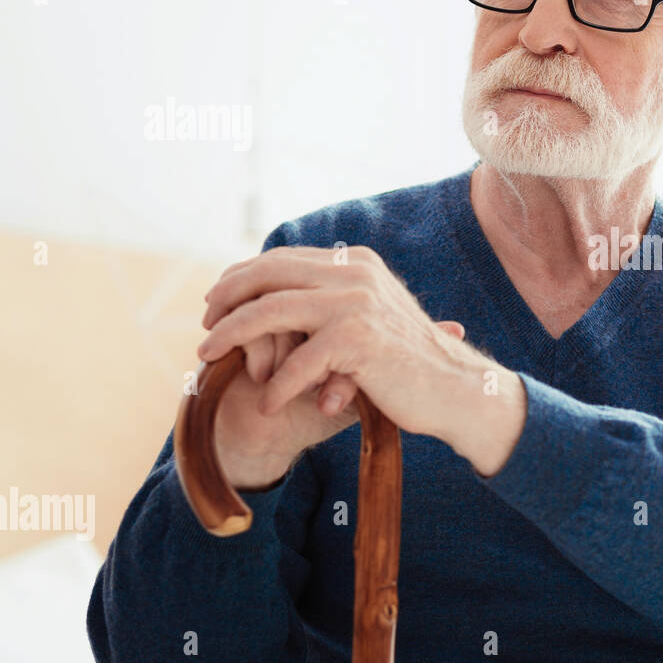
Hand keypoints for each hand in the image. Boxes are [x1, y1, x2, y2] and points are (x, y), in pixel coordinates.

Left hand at [197, 245, 525, 472]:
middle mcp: (354, 273)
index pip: (281, 258)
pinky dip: (276, 386)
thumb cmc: (410, 363)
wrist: (457, 390)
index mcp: (356, 262)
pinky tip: (267, 404)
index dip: (241, 278)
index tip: (216, 303)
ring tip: (208, 359)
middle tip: (204, 328)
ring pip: (269, 311)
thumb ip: (334, 302)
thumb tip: (279, 300)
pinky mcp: (357, 339)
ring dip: (231, 336)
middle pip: (266, 275)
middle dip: (226, 301)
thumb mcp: (372, 317)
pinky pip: (296, 363)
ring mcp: (356, 302)